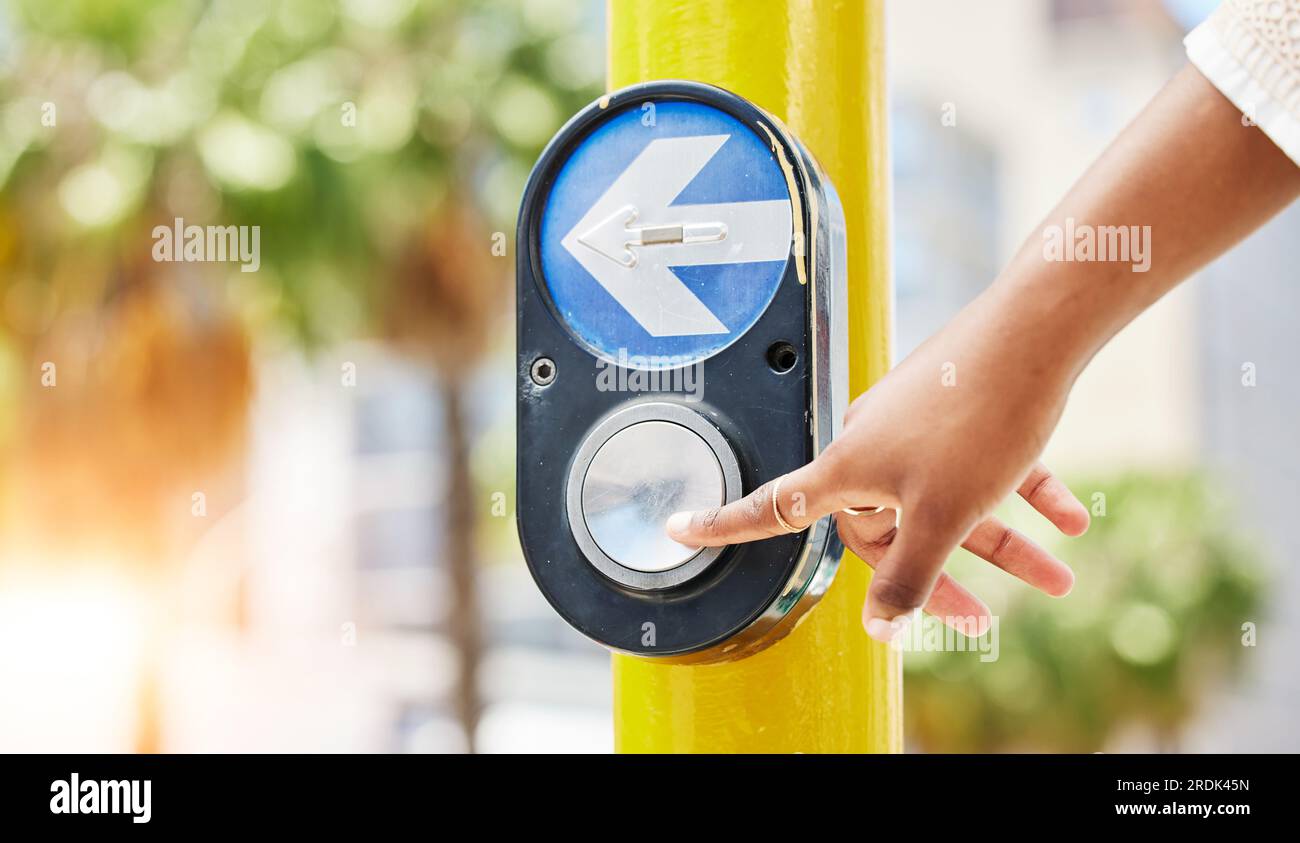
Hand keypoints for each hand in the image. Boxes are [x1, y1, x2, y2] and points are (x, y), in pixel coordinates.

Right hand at [666, 283, 1090, 641]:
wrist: (1037, 331)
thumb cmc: (979, 420)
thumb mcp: (943, 516)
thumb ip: (909, 578)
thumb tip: (878, 630)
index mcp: (847, 470)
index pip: (769, 507)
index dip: (722, 524)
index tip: (676, 528)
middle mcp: (872, 445)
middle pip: (888, 528)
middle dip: (939, 577)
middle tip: (979, 621)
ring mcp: (916, 425)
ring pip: (948, 501)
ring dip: (1001, 543)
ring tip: (1058, 575)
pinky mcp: (958, 409)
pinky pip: (984, 465)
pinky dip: (1023, 493)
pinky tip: (1070, 521)